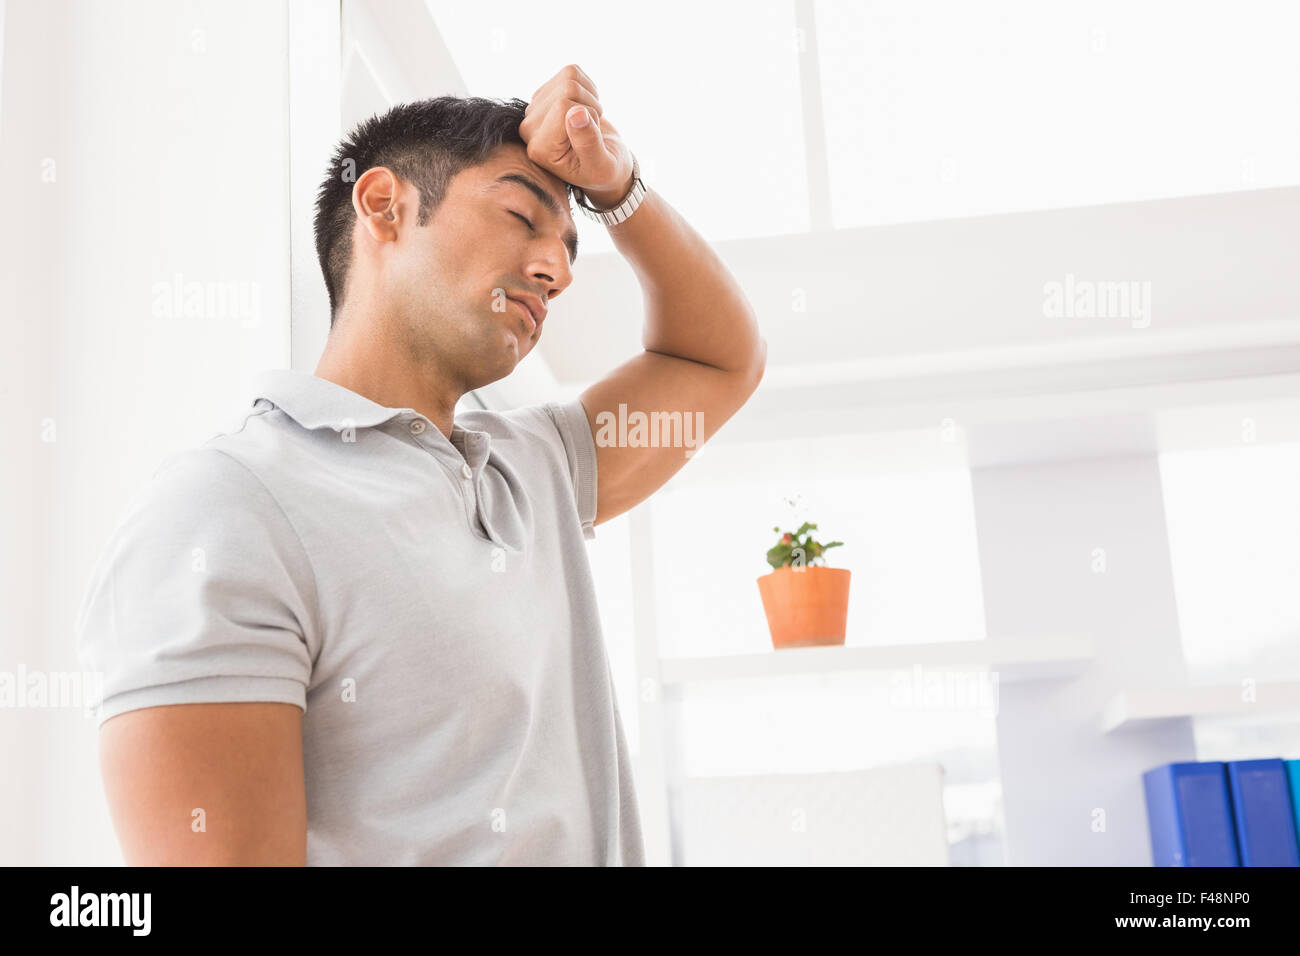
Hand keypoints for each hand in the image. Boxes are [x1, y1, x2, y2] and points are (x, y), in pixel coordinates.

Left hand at [519, 64, 634, 207]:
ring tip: (589, 122)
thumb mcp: (601, 165)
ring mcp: (535, 109)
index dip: (589, 117)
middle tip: (592, 132)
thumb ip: (588, 143)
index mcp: (539, 149)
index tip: (593, 140)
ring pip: (569, 76)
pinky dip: (588, 88)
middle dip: (591, 107)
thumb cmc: (602, 170)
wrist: (602, 166)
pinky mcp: (545, 94)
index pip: (564, 106)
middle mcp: (530, 128)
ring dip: (590, 98)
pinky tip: (586, 110)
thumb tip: (575, 112)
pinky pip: (572, 71)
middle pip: (567, 88)